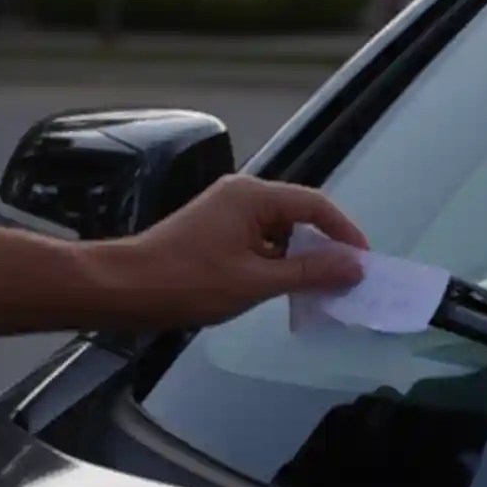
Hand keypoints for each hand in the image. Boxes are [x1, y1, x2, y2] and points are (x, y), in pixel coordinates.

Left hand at [99, 175, 367, 326]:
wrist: (123, 289)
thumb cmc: (187, 282)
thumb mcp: (256, 282)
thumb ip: (310, 272)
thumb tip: (354, 266)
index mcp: (253, 196)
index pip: (316, 206)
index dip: (345, 233)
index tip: (363, 264)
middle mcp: (242, 195)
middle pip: (299, 216)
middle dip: (324, 248)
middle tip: (345, 281)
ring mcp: (227, 212)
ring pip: (280, 232)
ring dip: (300, 259)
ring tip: (319, 291)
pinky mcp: (215, 231)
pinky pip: (260, 242)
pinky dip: (277, 263)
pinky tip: (285, 290)